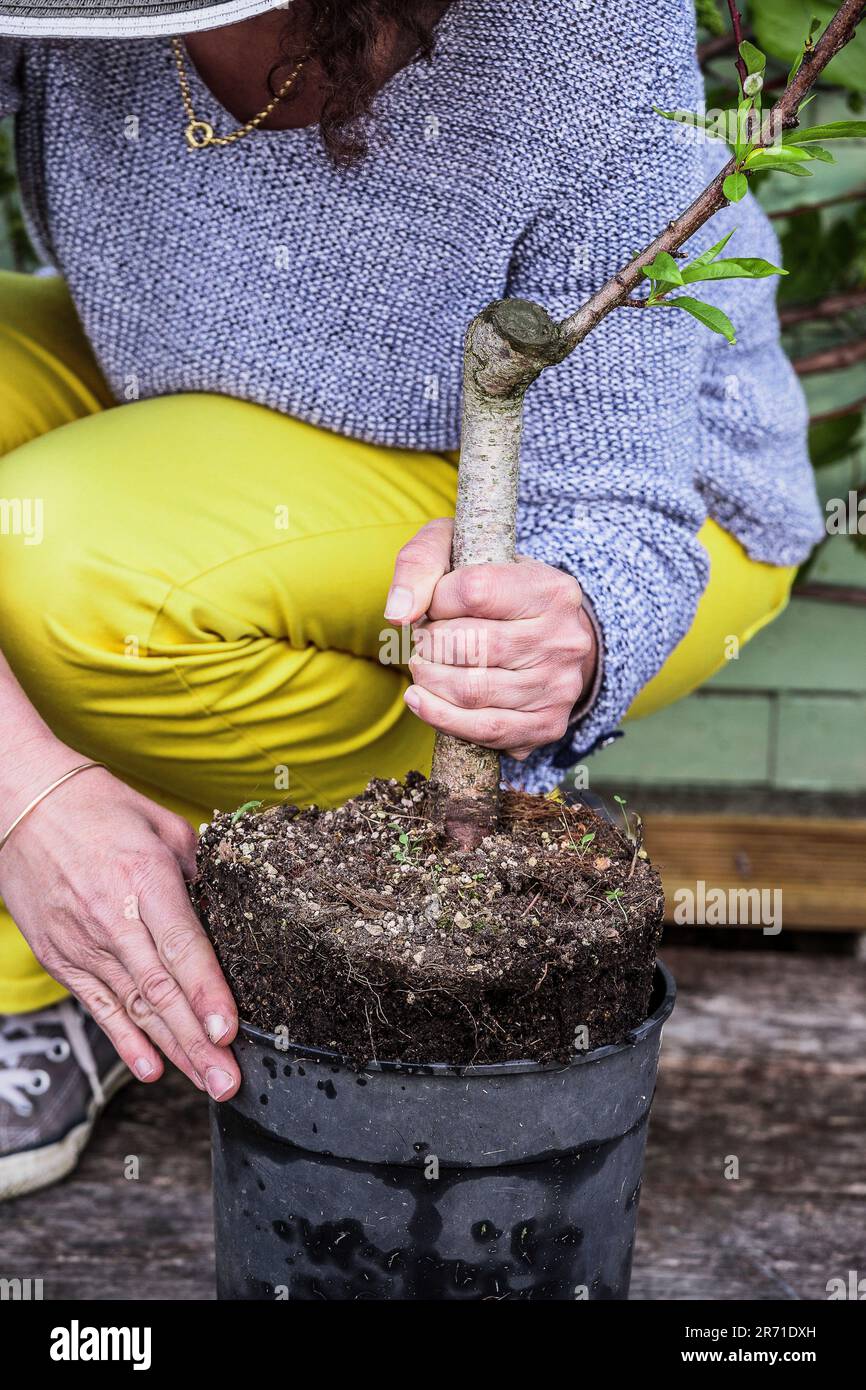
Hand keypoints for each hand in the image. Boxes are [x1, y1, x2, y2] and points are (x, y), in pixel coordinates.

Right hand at [0, 744, 239, 1099]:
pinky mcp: (60, 956)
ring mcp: (82, 942)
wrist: (22, 804)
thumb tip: (224, 907)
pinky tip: (151, 1068)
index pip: (182, 948)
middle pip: (162, 991)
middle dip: (199, 1042)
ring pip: (136, 1007)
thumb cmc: (98, 807)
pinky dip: (125, 1040)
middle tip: (229, 1081)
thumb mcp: (162, 823)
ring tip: (207, 1082)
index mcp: (145, 879)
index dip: (207, 993)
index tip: (230, 1030)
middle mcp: (112, 918)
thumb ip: (197, 869)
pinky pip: (98, 1006)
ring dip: (173, 1050)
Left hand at [385, 518, 597, 760]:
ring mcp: (560, 685)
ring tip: (422, 665)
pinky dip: (440, 717)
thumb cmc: (492, 590)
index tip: (434, 604)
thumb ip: (420, 564)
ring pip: (472, 691)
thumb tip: (398, 614)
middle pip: (470, 645)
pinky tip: (420, 700)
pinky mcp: (548, 723)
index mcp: (552, 589)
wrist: (542, 635)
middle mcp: (565, 638)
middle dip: (429, 644)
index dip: (437, 600)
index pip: (474, 591)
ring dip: (428, 680)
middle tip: (423, 640)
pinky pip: (485, 729)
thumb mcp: (458, 551)